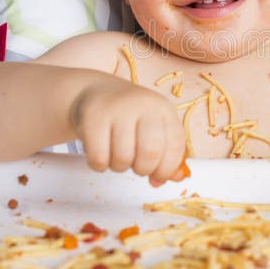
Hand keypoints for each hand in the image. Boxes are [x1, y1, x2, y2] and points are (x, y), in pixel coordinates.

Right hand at [71, 76, 186, 184]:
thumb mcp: (154, 128)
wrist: (95, 91)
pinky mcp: (93, 116)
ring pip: (123, 158)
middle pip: (150, 153)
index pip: (175, 145)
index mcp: (163, 109)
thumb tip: (176, 177)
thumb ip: (167, 154)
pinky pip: (99, 157)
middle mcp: (143, 104)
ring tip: (117, 156)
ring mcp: (117, 108)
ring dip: (119, 167)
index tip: (158, 176)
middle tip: (135, 166)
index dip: (168, 169)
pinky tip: (101, 154)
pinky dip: (99, 165)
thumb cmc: (129, 117)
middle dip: (143, 170)